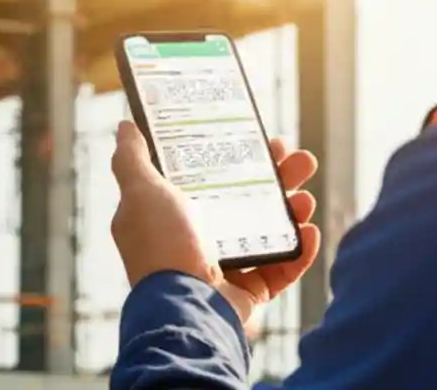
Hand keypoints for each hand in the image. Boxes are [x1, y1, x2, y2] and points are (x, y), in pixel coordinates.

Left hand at [111, 120, 321, 327]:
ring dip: (293, 212)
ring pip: (270, 232)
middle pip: (249, 202)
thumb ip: (132, 159)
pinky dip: (300, 253)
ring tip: (306, 199)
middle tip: (300, 161)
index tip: (264, 142)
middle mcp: (199, 241)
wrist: (184, 309)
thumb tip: (125, 126)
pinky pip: (282, 269)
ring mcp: (225, 269)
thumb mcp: (140, 192)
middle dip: (279, 179)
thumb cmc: (161, 247)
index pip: (214, 179)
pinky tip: (311, 233)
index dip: (240, 158)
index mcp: (174, 216)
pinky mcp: (247, 293)